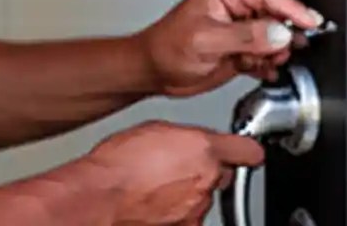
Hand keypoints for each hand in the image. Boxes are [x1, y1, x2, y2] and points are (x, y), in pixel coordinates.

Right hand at [87, 120, 263, 224]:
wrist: (99, 199)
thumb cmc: (117, 165)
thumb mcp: (151, 130)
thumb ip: (182, 137)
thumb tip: (189, 141)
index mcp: (203, 150)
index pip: (247, 150)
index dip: (243, 150)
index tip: (243, 151)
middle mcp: (207, 181)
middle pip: (219, 175)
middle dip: (202, 171)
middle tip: (173, 167)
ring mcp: (197, 210)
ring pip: (201, 198)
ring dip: (184, 193)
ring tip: (153, 186)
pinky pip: (187, 218)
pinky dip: (174, 213)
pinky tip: (151, 203)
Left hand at [138, 0, 319, 97]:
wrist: (153, 71)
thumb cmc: (166, 48)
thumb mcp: (206, 40)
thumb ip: (245, 36)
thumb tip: (278, 34)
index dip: (293, 9)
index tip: (311, 23)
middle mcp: (236, 8)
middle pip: (278, 15)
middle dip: (286, 34)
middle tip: (286, 50)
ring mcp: (240, 29)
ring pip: (276, 37)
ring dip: (277, 52)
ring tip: (266, 62)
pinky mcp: (241, 49)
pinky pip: (267, 54)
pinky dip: (268, 64)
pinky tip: (261, 70)